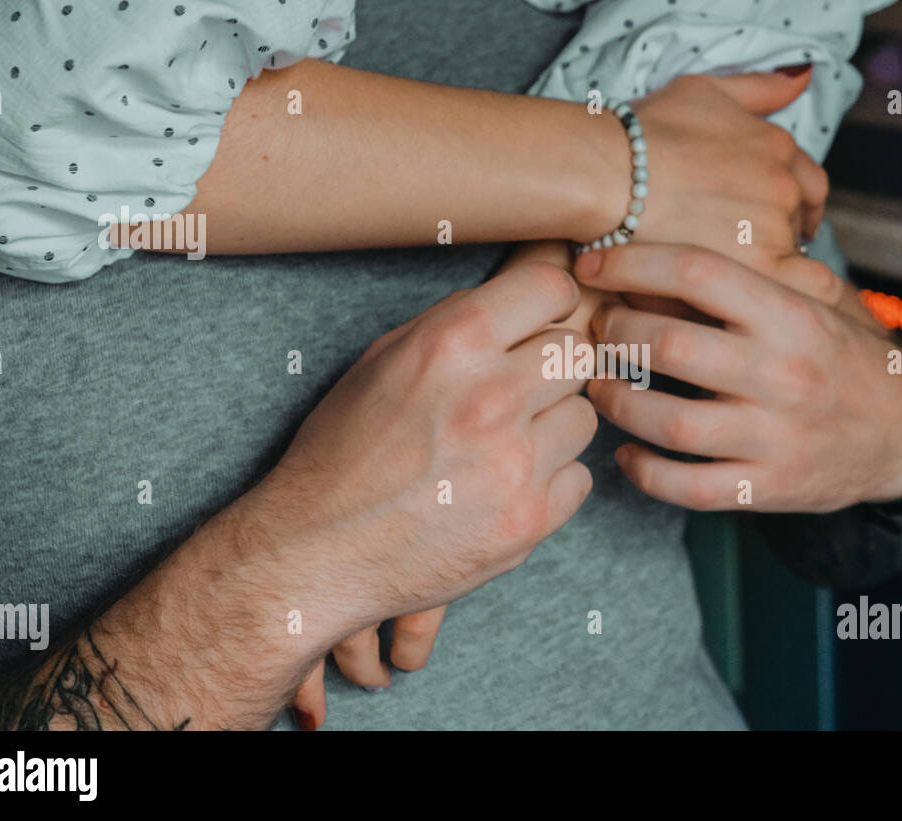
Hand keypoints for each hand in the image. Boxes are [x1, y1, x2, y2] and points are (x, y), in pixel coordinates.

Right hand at [237, 261, 598, 729]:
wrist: (317, 551)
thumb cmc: (342, 453)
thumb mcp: (382, 362)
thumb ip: (453, 325)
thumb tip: (513, 303)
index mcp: (453, 344)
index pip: (551, 288)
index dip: (551, 302)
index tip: (544, 320)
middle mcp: (492, 396)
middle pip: (579, 355)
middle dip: (552, 369)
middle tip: (520, 392)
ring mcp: (517, 462)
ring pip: (585, 418)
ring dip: (553, 428)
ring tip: (504, 446)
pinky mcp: (530, 519)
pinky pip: (579, 478)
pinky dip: (550, 483)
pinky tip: (504, 488)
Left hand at [574, 244, 901, 512]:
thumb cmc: (845, 358)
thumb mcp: (814, 303)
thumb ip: (749, 282)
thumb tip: (659, 257)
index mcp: (790, 317)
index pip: (699, 273)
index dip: (633, 264)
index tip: (594, 267)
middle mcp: (782, 374)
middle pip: (671, 346)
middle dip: (616, 333)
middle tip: (596, 330)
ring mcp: (775, 437)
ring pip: (670, 422)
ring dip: (618, 404)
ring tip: (601, 388)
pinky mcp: (769, 488)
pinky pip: (690, 488)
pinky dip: (647, 473)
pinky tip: (628, 455)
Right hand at [598, 69, 828, 279]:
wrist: (606, 176)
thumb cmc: (641, 135)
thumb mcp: (705, 90)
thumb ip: (760, 88)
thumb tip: (802, 78)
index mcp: (777, 146)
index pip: (809, 183)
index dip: (794, 204)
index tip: (773, 219)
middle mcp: (784, 186)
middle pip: (796, 223)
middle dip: (775, 235)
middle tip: (737, 251)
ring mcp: (773, 228)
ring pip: (786, 261)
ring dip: (761, 268)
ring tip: (724, 280)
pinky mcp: (757, 269)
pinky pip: (780, 291)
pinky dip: (762, 296)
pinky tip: (735, 302)